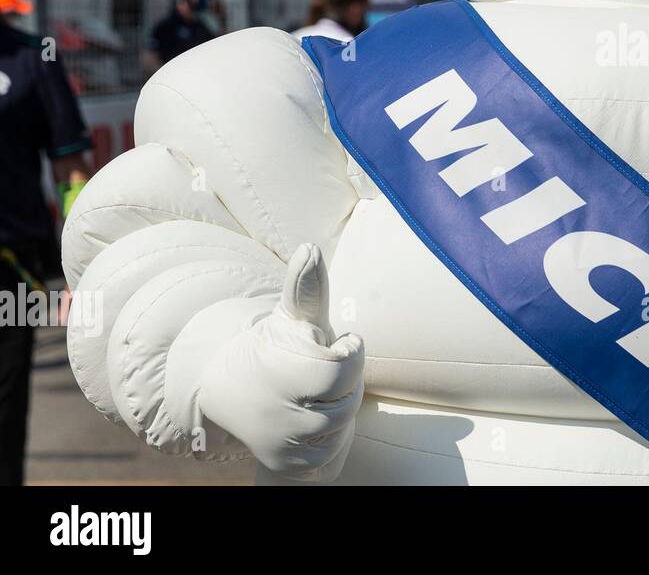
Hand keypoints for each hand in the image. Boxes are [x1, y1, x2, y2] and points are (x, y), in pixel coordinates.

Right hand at [198, 243, 364, 480]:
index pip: (343, 367)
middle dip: (344, 381)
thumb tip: (309, 249)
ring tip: (314, 393)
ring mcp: (282, 443)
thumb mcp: (291, 318)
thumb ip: (307, 289)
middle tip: (321, 372)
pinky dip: (331, 435)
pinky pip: (334, 452)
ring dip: (338, 407)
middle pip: (347, 399)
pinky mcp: (290, 466)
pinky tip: (311, 418)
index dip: (348, 352)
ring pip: (342, 426)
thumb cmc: (278, 348)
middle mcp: (277, 411)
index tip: (335, 344)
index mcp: (278, 369)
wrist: (234, 394)